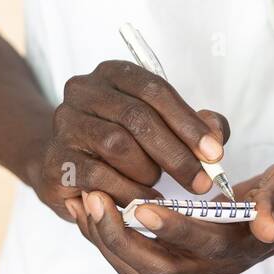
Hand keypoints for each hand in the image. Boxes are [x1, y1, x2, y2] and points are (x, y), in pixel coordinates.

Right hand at [27, 59, 229, 220]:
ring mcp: (65, 123)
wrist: (66, 166)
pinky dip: (128, 191)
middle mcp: (83, 90)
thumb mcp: (164, 128)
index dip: (188, 122)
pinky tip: (144, 200)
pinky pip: (98, 176)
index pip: (155, 89)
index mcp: (113, 74)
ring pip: (117, 144)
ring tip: (159, 187)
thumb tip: (217, 136)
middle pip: (137, 117)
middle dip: (176, 154)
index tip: (215, 152)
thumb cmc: (124, 143)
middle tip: (202, 182)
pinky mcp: (55, 159)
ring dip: (148, 171)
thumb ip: (196, 127)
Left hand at [73, 156, 273, 273]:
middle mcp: (215, 265)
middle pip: (159, 271)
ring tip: (86, 204)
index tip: (141, 205)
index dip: (172, 229)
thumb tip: (266, 227)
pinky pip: (137, 259)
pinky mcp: (181, 254)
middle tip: (96, 200)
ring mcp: (196, 263)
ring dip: (109, 242)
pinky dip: (112, 237)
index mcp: (242, 248)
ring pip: (141, 271)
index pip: (202, 247)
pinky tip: (95, 207)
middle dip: (121, 239)